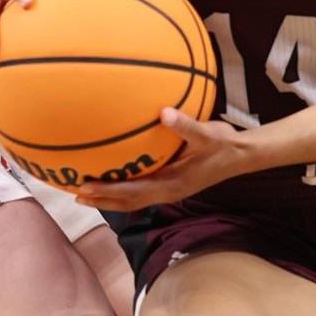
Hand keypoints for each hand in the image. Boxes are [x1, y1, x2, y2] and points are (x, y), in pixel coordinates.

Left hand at [73, 108, 254, 211]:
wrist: (242, 155)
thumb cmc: (224, 145)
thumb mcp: (208, 134)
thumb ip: (185, 126)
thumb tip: (164, 113)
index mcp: (172, 185)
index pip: (134, 192)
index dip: (109, 191)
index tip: (85, 186)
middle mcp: (167, 192)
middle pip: (127, 203)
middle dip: (101, 200)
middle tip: (74, 193)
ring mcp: (168, 189)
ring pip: (133, 199)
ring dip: (109, 196)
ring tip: (85, 191)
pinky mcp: (171, 183)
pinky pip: (141, 188)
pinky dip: (123, 186)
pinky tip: (113, 173)